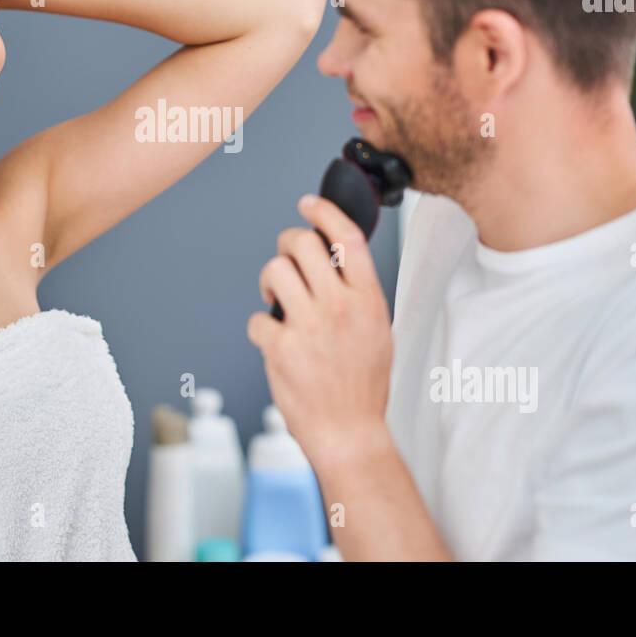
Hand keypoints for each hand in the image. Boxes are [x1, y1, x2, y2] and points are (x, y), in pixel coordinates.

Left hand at [248, 194, 394, 471]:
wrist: (350, 433)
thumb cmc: (362, 384)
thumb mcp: (378, 330)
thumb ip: (358, 292)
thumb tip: (335, 257)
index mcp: (368, 299)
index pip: (347, 237)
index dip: (325, 211)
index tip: (308, 203)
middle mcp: (340, 308)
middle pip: (302, 243)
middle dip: (286, 242)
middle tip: (285, 258)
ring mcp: (309, 327)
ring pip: (275, 270)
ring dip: (270, 280)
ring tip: (277, 299)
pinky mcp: (281, 349)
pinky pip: (257, 318)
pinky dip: (261, 329)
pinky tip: (274, 342)